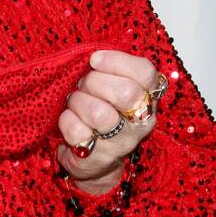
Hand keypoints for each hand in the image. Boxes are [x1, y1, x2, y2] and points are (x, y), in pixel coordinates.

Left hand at [57, 49, 159, 193]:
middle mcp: (142, 120)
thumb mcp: (112, 86)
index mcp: (149, 96)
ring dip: (78, 102)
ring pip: (98, 112)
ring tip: (75, 103)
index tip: (94, 59)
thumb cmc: (102, 111)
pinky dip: (66, 121)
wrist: (95, 159)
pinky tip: (70, 121)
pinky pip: (77, 131)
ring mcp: (123, 142)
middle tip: (83, 84)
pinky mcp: (100, 158)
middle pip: (125, 92)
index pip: (145, 73)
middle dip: (94, 82)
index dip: (117, 62)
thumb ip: (110, 70)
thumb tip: (92, 57)